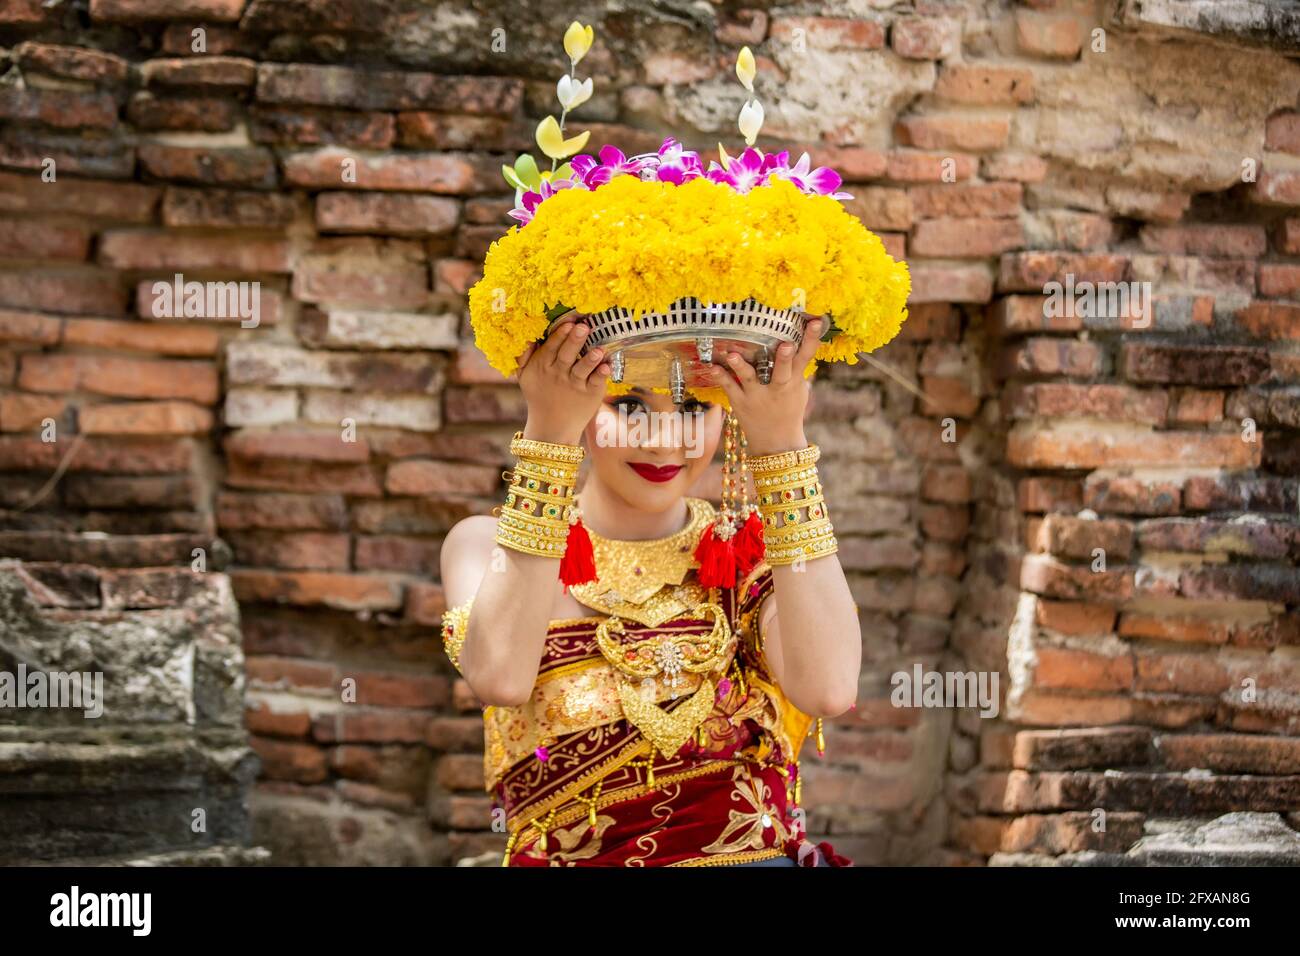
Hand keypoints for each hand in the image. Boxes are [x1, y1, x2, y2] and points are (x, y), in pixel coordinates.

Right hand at [516, 314, 610, 445]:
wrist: (551, 427)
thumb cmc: (539, 396)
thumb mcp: (525, 377)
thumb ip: (524, 356)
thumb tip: (528, 336)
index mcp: (542, 366)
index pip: (551, 347)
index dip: (559, 334)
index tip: (568, 322)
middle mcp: (558, 374)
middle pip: (566, 355)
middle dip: (574, 340)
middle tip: (583, 327)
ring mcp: (575, 385)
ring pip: (582, 369)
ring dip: (590, 359)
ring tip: (598, 349)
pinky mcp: (589, 394)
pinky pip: (595, 382)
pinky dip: (601, 375)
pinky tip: (606, 367)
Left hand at [703, 316, 823, 455]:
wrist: (777, 444)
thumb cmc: (789, 410)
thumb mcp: (799, 389)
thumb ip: (798, 367)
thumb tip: (801, 340)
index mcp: (795, 380)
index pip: (807, 356)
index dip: (813, 338)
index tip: (816, 322)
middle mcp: (778, 387)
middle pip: (783, 369)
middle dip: (785, 358)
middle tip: (786, 345)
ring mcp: (758, 395)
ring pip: (750, 378)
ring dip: (741, 366)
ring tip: (733, 354)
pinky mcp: (740, 403)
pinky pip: (730, 388)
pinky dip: (721, 377)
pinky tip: (712, 367)